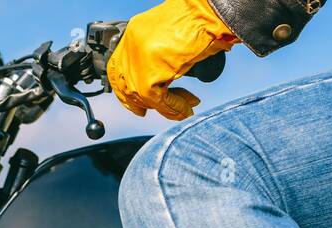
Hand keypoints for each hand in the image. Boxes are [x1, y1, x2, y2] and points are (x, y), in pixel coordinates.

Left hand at [107, 0, 237, 120]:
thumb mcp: (169, 35)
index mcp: (133, 33)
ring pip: (144, 97)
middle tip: (148, 112)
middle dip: (140, 103)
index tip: (135, 103)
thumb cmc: (200, 19)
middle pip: (127, 86)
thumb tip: (158, 80)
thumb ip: (156, 54)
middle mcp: (131, 46)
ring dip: (167, 107)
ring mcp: (138, 62)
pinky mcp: (149, 77)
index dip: (124, 90)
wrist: (212, 11)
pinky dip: (176, 108)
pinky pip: (160, 101)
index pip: (119, 68)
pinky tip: (188, 108)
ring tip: (186, 107)